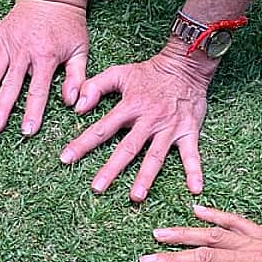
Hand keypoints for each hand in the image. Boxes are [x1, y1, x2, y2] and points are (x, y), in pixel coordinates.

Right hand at [0, 0, 87, 135]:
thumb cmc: (67, 26)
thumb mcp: (80, 49)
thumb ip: (76, 77)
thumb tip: (73, 102)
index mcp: (45, 58)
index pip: (37, 91)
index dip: (32, 112)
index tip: (27, 131)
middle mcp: (22, 54)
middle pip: (10, 86)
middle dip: (1, 109)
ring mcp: (5, 47)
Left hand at [62, 46, 213, 201]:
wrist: (186, 64)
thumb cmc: (149, 73)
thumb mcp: (120, 73)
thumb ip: (95, 86)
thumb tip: (77, 107)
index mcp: (130, 106)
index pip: (102, 128)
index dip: (82, 143)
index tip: (66, 158)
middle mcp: (149, 120)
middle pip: (127, 148)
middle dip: (111, 168)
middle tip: (97, 188)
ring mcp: (169, 128)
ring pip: (155, 156)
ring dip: (145, 177)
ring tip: (135, 197)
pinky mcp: (189, 131)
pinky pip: (192, 154)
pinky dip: (195, 171)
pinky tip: (195, 189)